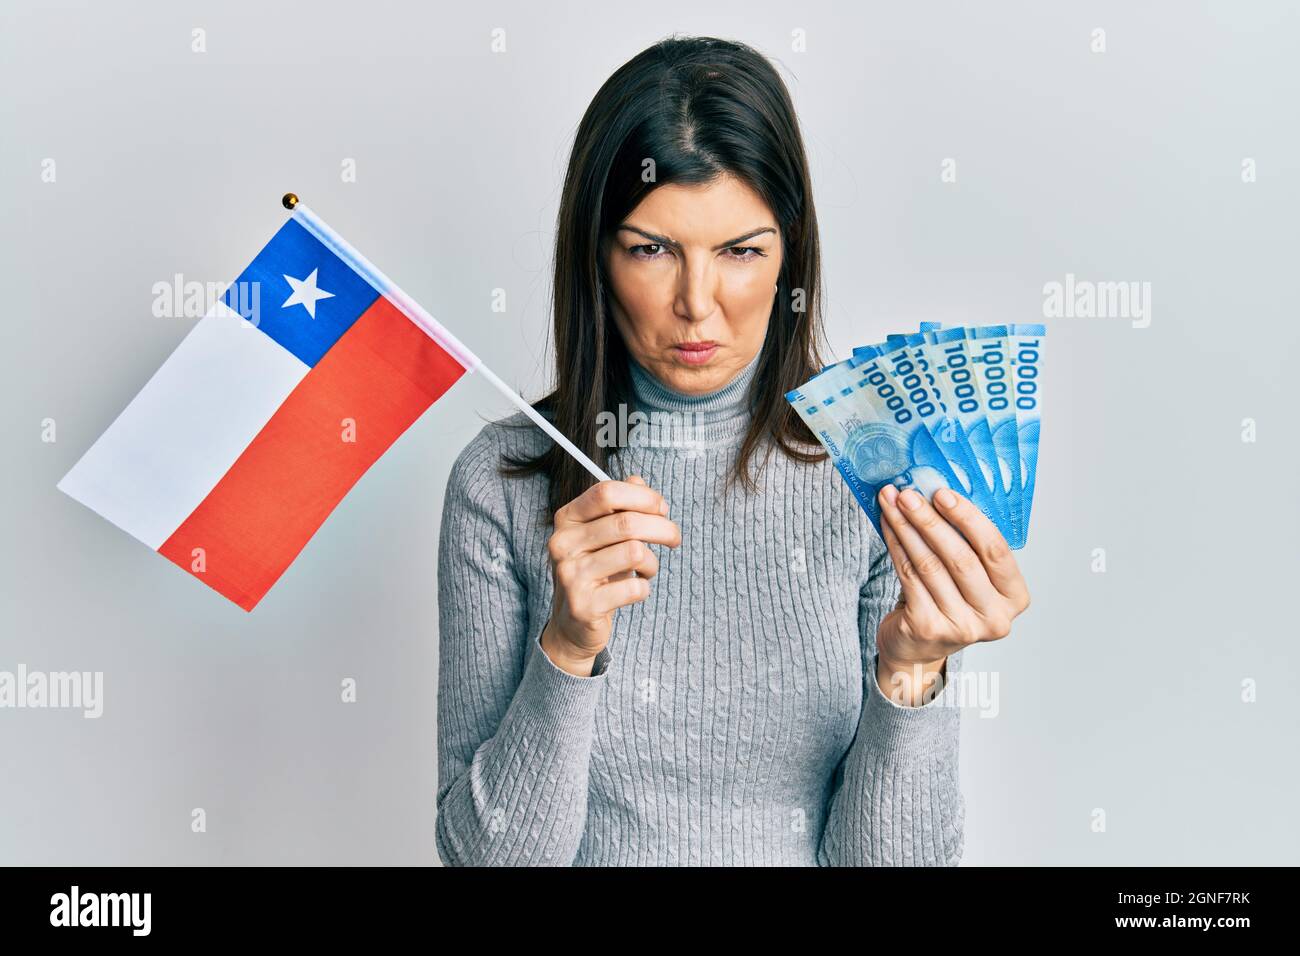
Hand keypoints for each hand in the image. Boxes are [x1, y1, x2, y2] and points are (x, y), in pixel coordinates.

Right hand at [542, 475, 680, 674]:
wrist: (573, 624)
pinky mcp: (583, 605)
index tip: (662, 508)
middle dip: (662, 528)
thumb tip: (638, 481)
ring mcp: (570, 575)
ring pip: (635, 552)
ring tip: (647, 569)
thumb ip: (620, 505)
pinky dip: (644, 587)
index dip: (643, 497)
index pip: (607, 492)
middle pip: (627, 522)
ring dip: (652, 562)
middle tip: (674, 538)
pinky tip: (635, 588)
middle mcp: (563, 543)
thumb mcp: (602, 533)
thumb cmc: (596, 571)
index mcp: (567, 518)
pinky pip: (634, 587)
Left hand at [873, 484, 1030, 699]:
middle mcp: (994, 617)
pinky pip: (908, 576)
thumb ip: (965, 543)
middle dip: (931, 520)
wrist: (917, 648)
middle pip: (961, 558)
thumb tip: (935, 493)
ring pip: (930, 565)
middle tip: (909, 494)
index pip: (996, 550)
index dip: (969, 519)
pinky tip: (887, 526)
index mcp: (1014, 597)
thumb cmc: (947, 600)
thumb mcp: (969, 577)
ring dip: (907, 528)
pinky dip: (895, 546)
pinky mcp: (927, 628)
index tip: (943, 493)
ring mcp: (961, 627)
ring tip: (892, 503)